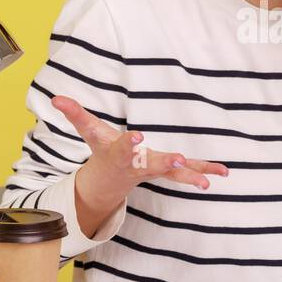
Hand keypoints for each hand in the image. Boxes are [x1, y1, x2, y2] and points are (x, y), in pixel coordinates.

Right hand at [51, 95, 228, 214]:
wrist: (110, 180)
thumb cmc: (102, 150)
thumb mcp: (89, 132)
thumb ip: (75, 114)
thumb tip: (56, 98)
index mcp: (120, 153)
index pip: (124, 147)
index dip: (130, 143)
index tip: (139, 136)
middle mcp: (139, 164)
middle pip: (152, 164)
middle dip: (165, 163)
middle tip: (178, 160)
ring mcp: (155, 170)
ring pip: (174, 175)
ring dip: (191, 176)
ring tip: (208, 182)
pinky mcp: (169, 171)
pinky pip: (189, 171)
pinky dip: (205, 171)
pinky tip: (224, 173)